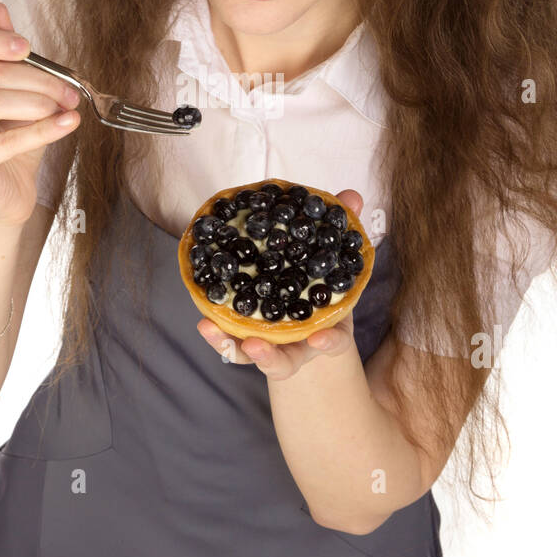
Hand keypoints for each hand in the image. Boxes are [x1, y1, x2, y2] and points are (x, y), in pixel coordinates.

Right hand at [0, 0, 81, 227]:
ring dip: (40, 100)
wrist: (13, 187)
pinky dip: (45, 130)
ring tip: (67, 105)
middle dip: (36, 77)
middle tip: (69, 87)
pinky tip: (68, 123)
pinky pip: (7, 140)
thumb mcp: (16, 87)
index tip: (27, 45)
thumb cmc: (12, 133)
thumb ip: (5, 50)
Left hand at [197, 188, 363, 380]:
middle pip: (284, 361)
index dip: (328, 342)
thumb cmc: (321, 287)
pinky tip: (203, 322)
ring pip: (249, 356)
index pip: (332, 342)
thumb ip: (343, 231)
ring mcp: (268, 346)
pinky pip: (229, 342)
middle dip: (269, 356)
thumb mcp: (335, 263)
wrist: (306, 312)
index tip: (319, 339)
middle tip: (254, 346)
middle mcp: (296, 346)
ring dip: (230, 345)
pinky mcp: (244, 339)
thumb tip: (352, 196)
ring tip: (210, 329)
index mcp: (326, 331)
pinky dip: (217, 336)